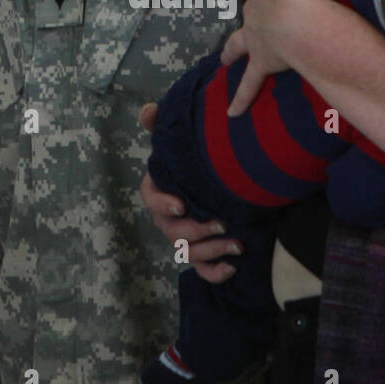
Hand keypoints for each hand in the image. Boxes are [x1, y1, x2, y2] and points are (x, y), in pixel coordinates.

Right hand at [138, 103, 241, 284]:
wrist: (224, 175)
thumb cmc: (195, 158)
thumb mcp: (180, 138)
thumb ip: (162, 124)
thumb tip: (148, 111)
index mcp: (160, 189)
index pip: (151, 199)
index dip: (162, 204)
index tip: (181, 205)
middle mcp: (168, 217)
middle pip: (172, 231)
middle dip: (196, 231)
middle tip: (221, 223)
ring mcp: (185, 236)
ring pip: (189, 252)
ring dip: (211, 250)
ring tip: (237, 244)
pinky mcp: (203, 251)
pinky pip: (202, 269)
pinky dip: (214, 272)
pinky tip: (232, 268)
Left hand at [220, 0, 348, 116]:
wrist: (299, 17)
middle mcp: (255, 9)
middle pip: (256, 11)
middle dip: (258, 15)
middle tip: (267, 21)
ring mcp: (255, 38)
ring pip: (239, 45)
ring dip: (232, 52)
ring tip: (223, 61)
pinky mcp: (261, 62)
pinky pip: (249, 84)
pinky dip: (241, 98)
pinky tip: (232, 114)